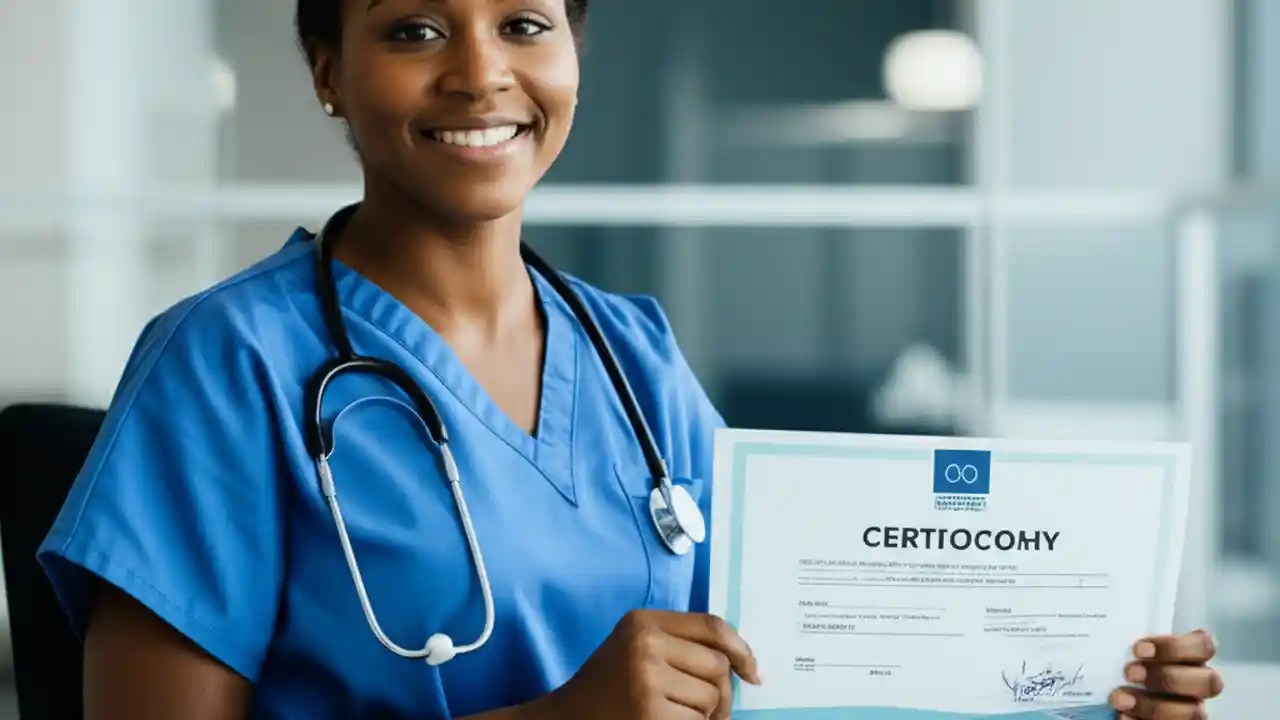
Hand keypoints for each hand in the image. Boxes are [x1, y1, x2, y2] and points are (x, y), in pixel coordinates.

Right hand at [546, 609, 761, 719]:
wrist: (566, 718)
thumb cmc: (609, 684)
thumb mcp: (637, 646)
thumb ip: (681, 643)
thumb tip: (746, 664)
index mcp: (643, 621)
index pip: (712, 626)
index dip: (741, 650)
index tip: (753, 672)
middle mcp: (645, 643)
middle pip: (717, 666)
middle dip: (722, 693)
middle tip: (710, 711)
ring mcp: (646, 679)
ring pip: (710, 697)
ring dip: (704, 715)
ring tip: (677, 715)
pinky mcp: (649, 713)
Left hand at [1108, 629, 1223, 718]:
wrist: (1116, 695)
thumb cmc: (1123, 667)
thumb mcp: (1125, 651)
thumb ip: (1126, 644)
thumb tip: (1103, 639)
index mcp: (1189, 657)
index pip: (1203, 645)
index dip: (1174, 646)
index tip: (1138, 649)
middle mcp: (1198, 684)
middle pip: (1208, 681)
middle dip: (1167, 678)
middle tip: (1129, 673)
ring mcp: (1192, 708)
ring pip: (1194, 712)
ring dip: (1154, 707)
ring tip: (1120, 700)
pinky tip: (1122, 717)